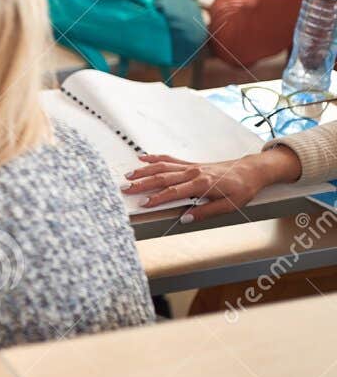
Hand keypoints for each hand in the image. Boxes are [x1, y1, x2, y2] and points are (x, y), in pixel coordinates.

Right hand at [122, 147, 299, 218]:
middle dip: (142, 183)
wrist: (250, 171)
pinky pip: (169, 159)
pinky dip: (155, 158)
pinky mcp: (191, 164)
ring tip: (128, 175)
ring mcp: (190, 167)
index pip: (174, 192)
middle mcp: (193, 173)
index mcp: (202, 185)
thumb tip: (185, 218)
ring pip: (162, 167)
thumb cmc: (242, 188)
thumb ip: (206, 212)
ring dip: (144, 171)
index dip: (157, 198)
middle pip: (162, 177)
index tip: (144, 203)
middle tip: (126, 188)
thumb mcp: (229, 206)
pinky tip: (143, 158)